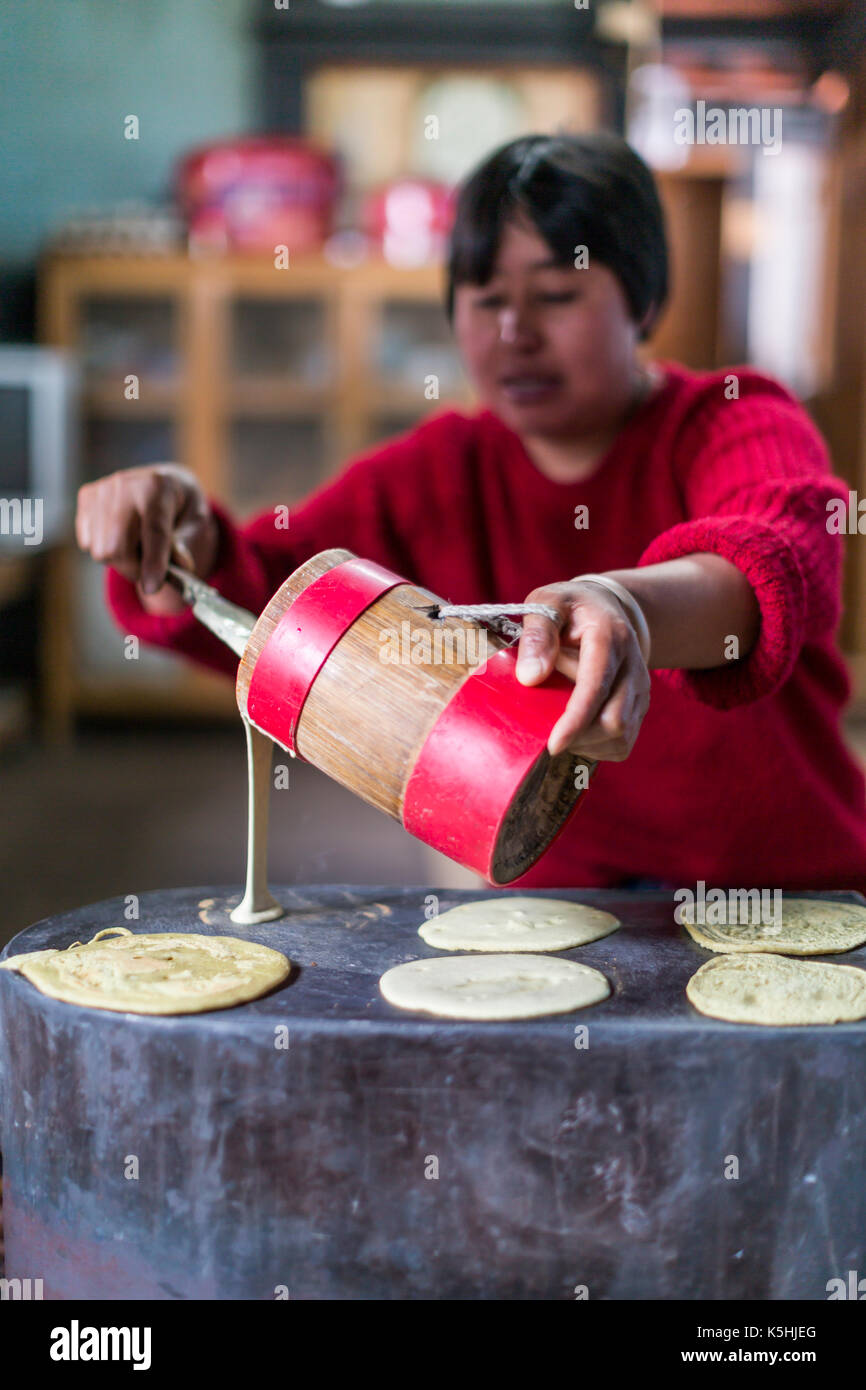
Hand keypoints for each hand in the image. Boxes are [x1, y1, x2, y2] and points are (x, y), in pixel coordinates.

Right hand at [75, 463, 218, 613]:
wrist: (162, 480)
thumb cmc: (182, 505)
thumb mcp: (197, 520)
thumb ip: (187, 542)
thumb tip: (181, 564)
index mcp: (158, 487)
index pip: (153, 531)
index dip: (153, 563)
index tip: (152, 587)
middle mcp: (125, 484)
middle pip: (117, 547)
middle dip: (135, 570)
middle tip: (151, 573)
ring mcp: (102, 490)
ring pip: (101, 550)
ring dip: (122, 562)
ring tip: (139, 549)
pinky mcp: (87, 497)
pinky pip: (88, 543)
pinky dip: (106, 549)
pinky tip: (122, 536)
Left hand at [516, 580, 650, 760]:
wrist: (606, 608)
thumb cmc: (571, 608)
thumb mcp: (548, 603)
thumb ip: (538, 634)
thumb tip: (531, 677)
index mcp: (610, 638)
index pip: (597, 687)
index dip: (576, 720)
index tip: (553, 744)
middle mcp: (633, 666)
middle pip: (614, 720)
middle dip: (578, 735)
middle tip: (546, 723)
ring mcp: (640, 689)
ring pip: (620, 737)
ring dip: (586, 742)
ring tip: (562, 719)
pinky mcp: (639, 706)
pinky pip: (622, 743)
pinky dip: (598, 747)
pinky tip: (578, 730)